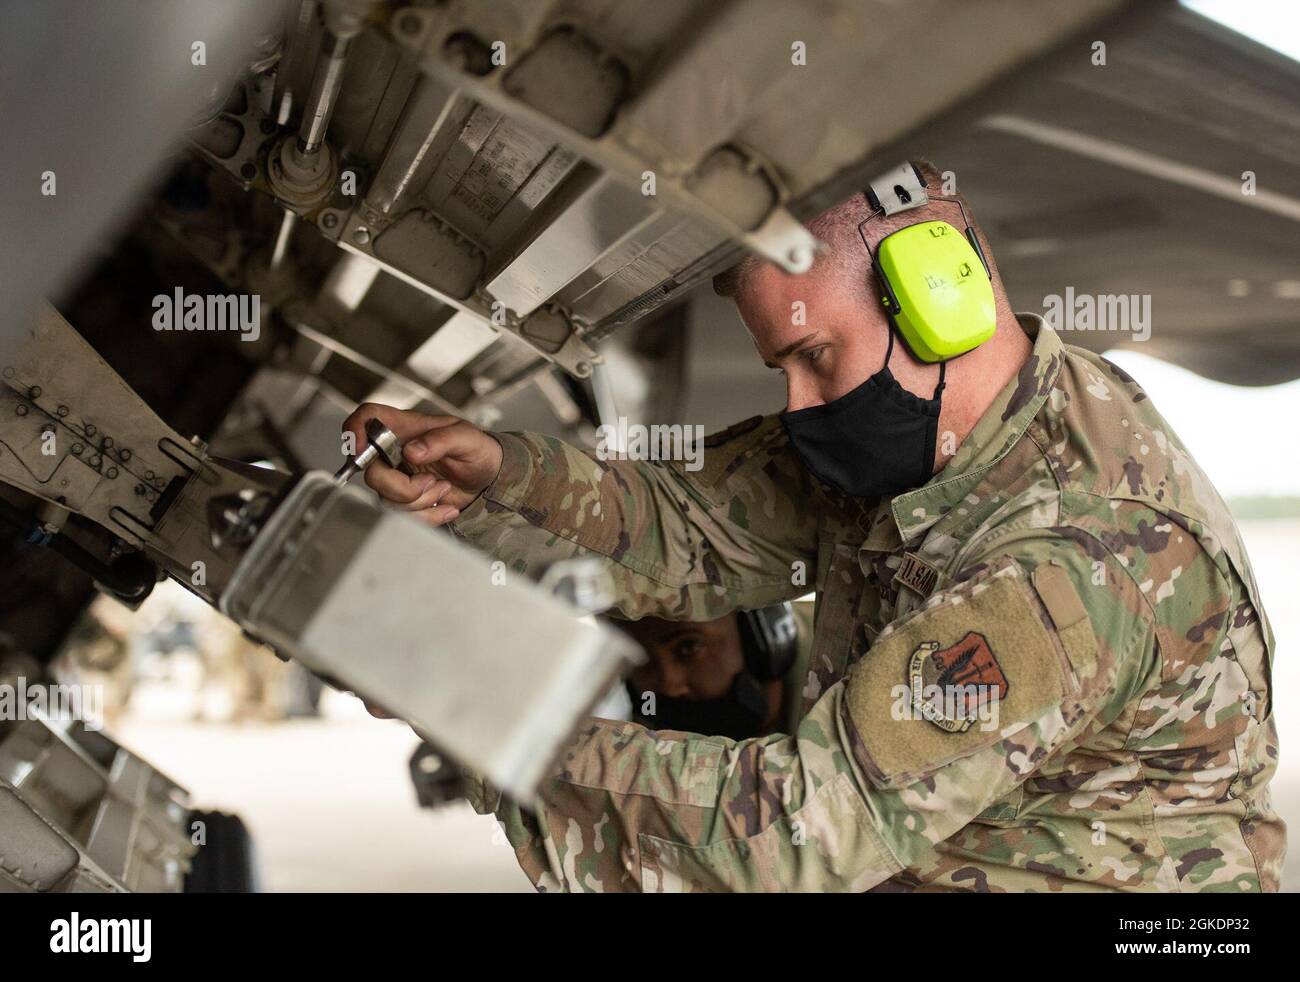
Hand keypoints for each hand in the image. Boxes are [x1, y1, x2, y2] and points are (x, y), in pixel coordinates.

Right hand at [341, 403, 503, 526]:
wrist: (489, 478)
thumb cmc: (477, 449)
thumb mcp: (467, 438)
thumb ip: (440, 440)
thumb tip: (412, 451)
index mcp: (406, 428)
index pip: (368, 418)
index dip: (355, 429)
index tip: (360, 448)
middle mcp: (396, 452)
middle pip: (372, 472)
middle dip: (402, 487)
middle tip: (431, 481)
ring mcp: (398, 477)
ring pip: (387, 499)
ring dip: (421, 502)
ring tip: (444, 489)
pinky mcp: (406, 501)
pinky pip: (402, 516)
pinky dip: (427, 517)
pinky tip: (446, 507)